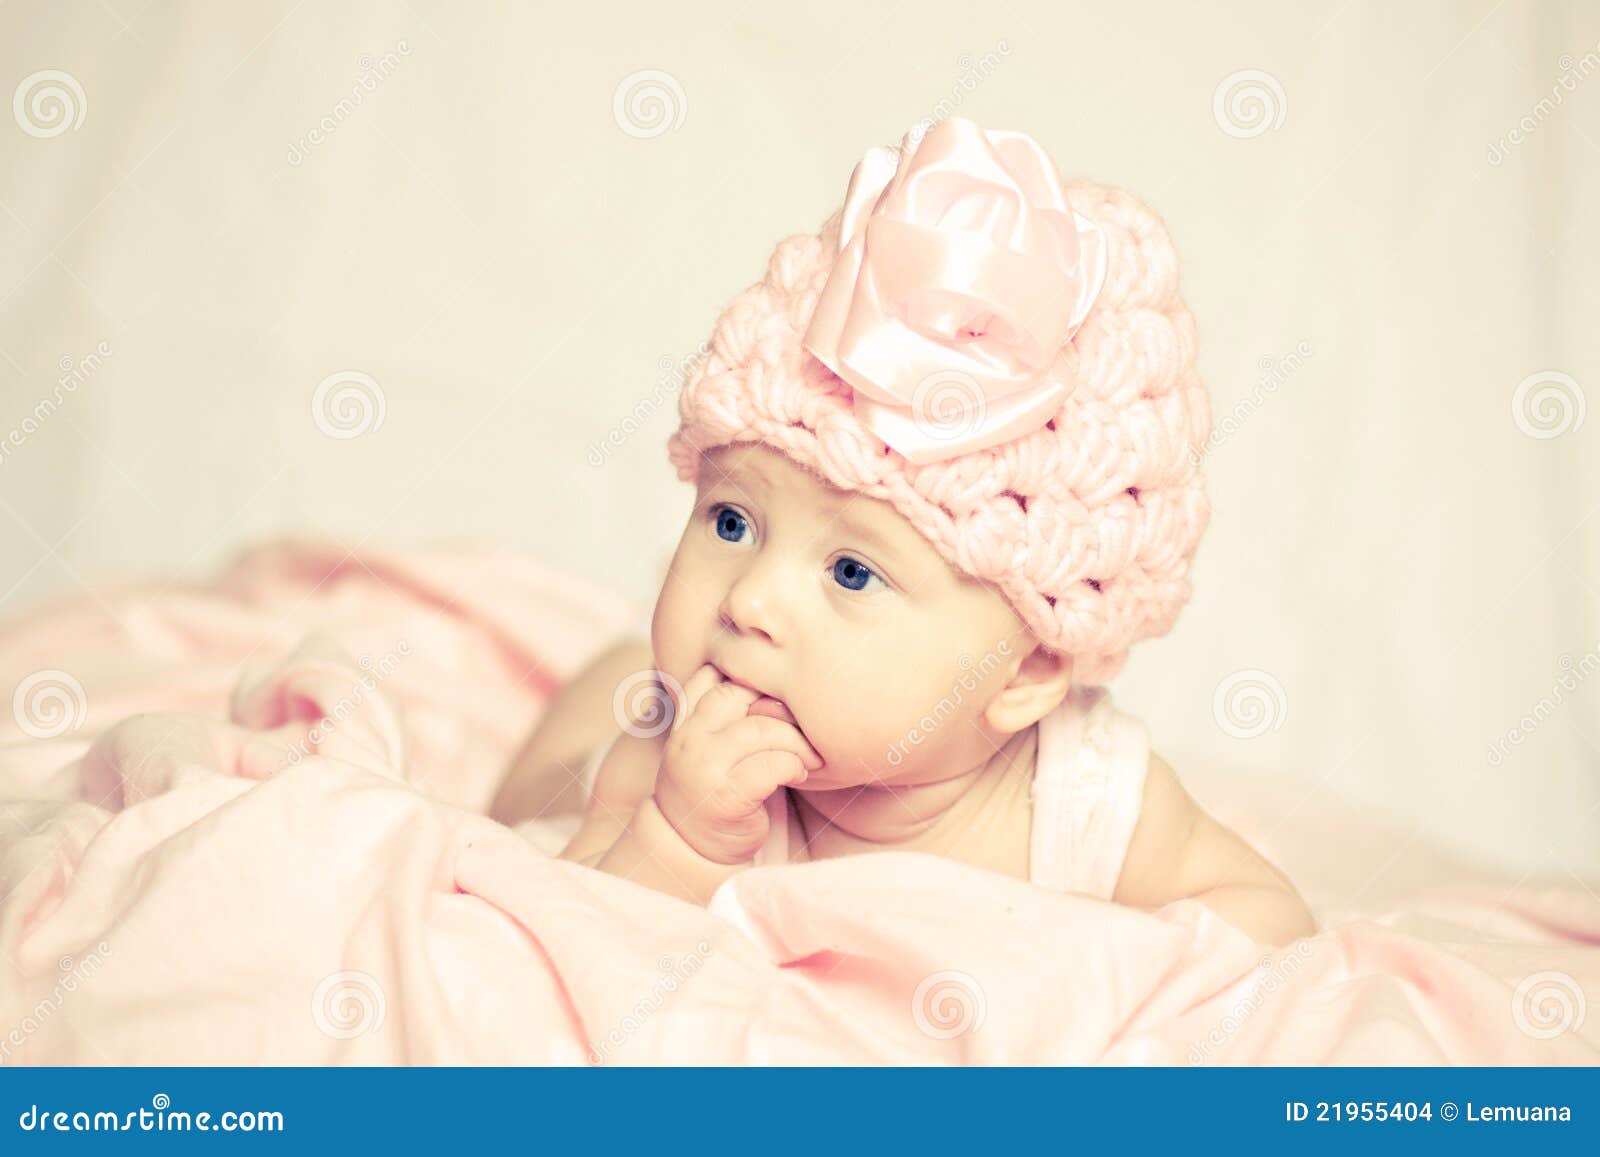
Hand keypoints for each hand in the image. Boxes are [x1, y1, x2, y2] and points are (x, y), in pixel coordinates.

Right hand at [653, 664, 821, 864]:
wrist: (693, 848)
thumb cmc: (715, 787)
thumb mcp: (710, 744)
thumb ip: (726, 712)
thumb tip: (772, 670)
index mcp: (684, 720)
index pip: (711, 673)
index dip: (748, 672)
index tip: (778, 688)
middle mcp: (689, 739)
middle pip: (738, 693)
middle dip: (779, 703)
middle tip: (806, 720)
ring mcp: (703, 768)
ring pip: (760, 729)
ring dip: (795, 740)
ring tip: (810, 755)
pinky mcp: (725, 797)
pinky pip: (771, 766)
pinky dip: (794, 766)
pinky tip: (800, 774)